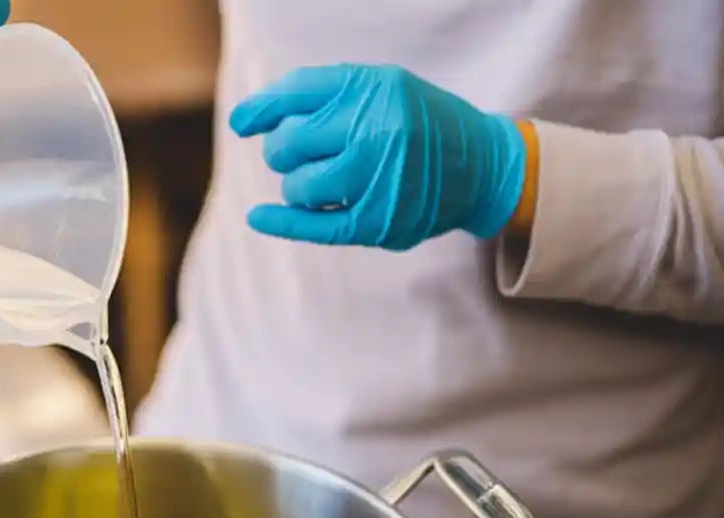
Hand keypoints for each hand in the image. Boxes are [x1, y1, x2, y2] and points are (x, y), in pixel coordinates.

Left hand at [229, 64, 527, 250]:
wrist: (482, 167)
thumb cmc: (418, 122)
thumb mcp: (380, 86)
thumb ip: (316, 93)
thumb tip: (242, 121)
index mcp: (375, 91)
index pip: (296, 95)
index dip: (262, 110)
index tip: (243, 124)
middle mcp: (377, 132)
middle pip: (290, 142)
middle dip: (284, 149)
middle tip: (303, 152)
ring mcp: (377, 181)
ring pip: (298, 186)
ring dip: (297, 183)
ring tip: (324, 177)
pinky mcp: (377, 223)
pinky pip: (313, 226)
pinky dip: (281, 222)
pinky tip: (258, 216)